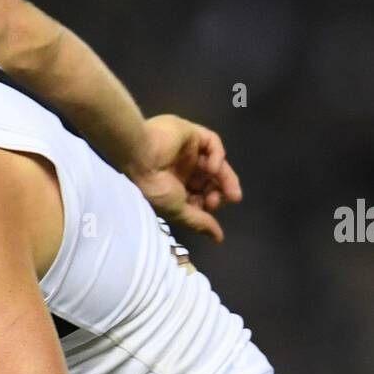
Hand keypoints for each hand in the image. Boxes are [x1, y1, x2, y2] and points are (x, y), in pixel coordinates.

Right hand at [126, 114, 240, 242]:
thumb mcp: (177, 210)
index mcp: (174, 187)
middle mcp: (182, 170)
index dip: (209, 203)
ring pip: (216, 164)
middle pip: (211, 181)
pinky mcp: (193, 134)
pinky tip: (212, 167)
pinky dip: (217, 156)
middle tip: (226, 199)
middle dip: (220, 192)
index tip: (211, 208)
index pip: (199, 196)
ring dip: (227, 178)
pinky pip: (212, 144)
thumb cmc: (154, 187)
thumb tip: (218, 239)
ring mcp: (188, 152)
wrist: (140, 155)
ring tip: (233, 193)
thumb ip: (200, 222)